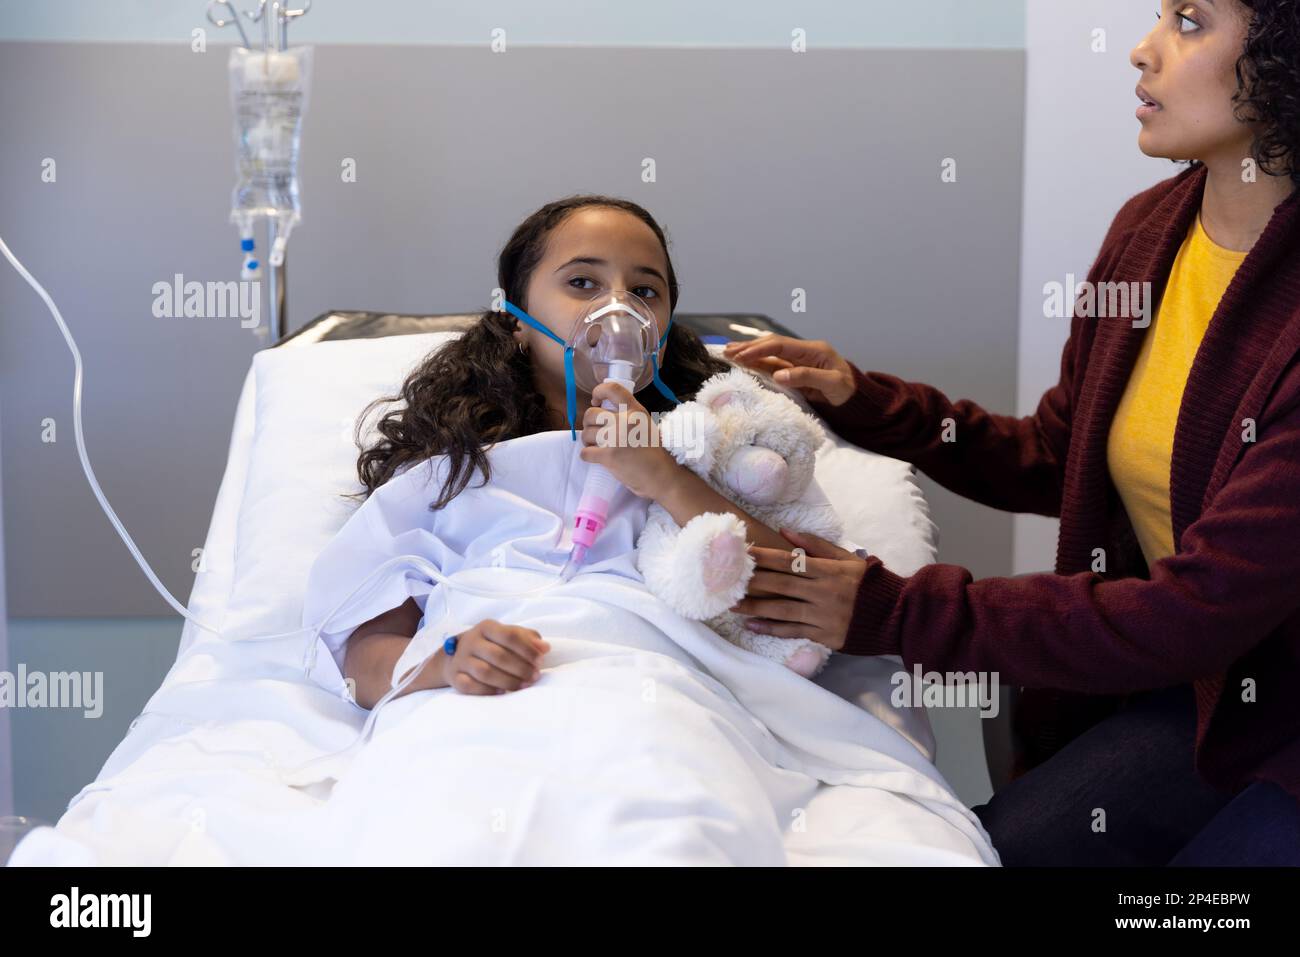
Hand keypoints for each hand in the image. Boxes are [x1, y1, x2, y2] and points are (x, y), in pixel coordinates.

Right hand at [441, 618, 549, 694]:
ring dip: (508, 681)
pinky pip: (469, 686)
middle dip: (520, 668)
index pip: (509, 635)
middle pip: (498, 655)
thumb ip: (528, 638)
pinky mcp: (455, 677)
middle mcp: (472, 641)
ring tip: (523, 686)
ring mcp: (461, 660)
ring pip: (484, 672)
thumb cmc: (491, 644)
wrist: (457, 655)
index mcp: (487, 627)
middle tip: (534, 676)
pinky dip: (487, 690)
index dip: (528, 649)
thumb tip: (544, 647)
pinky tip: (502, 692)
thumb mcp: (507, 634)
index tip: (541, 660)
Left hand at [580, 381, 675, 497]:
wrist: (663, 476)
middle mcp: (625, 421)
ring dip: (588, 441)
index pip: (612, 389)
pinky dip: (587, 456)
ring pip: (586, 434)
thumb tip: (605, 413)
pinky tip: (596, 458)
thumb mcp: (647, 425)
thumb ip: (629, 417)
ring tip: (597, 447)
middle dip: (588, 423)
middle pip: (591, 414)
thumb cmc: (656, 454)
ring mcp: (616, 438)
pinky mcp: (609, 456)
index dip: (598, 391)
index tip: (595, 400)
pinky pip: (585, 452)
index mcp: (636, 411)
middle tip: (595, 432)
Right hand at [723, 336, 854, 406]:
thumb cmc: (847, 390)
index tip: (741, 355)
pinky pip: (772, 364)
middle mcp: (803, 352)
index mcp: (812, 350)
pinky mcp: (795, 370)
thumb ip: (806, 377)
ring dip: (748, 353)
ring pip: (769, 353)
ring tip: (728, 352)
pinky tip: (742, 362)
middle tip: (726, 351)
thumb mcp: (832, 384)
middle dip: (748, 348)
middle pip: (771, 345)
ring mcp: (798, 360)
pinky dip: (755, 362)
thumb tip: (777, 375)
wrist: (857, 398)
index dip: (759, 349)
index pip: (780, 346)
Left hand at [729, 529, 868, 651]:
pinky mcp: (825, 636)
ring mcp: (823, 616)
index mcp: (828, 571)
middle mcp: (823, 593)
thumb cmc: (869, 583)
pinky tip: (752, 625)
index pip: (789, 561)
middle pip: (781, 586)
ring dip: (754, 607)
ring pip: (782, 611)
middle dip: (752, 582)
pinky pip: (793, 631)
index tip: (742, 553)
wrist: (896, 616)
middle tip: (725, 580)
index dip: (763, 557)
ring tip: (731, 604)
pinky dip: (771, 629)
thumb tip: (785, 531)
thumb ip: (816, 545)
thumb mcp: (848, 559)